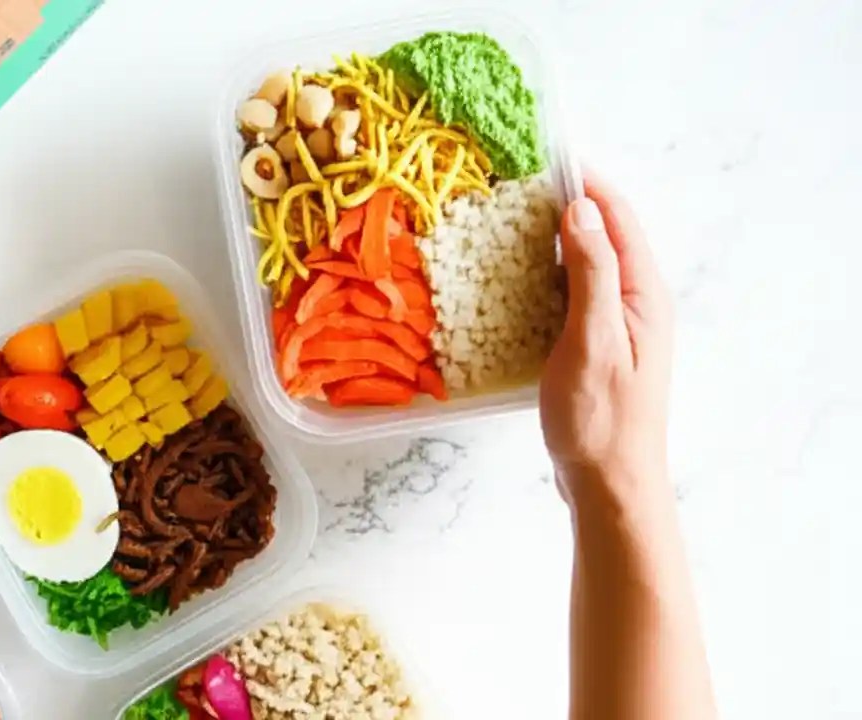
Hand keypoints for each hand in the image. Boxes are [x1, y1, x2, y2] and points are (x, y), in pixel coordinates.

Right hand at [541, 173, 673, 508]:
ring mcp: (617, 325)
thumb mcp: (592, 340)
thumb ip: (592, 273)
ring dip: (553, 240)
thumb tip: (582, 210)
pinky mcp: (596, 345)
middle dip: (566, 204)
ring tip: (508, 221)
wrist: (610, 484)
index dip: (586, 182)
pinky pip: (573, 294)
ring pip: (586, 264)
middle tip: (516, 185)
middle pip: (604, 235)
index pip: (618, 217)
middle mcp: (636, 302)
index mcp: (642, 293)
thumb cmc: (600, 417)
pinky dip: (547, 276)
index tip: (546, 157)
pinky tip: (515, 280)